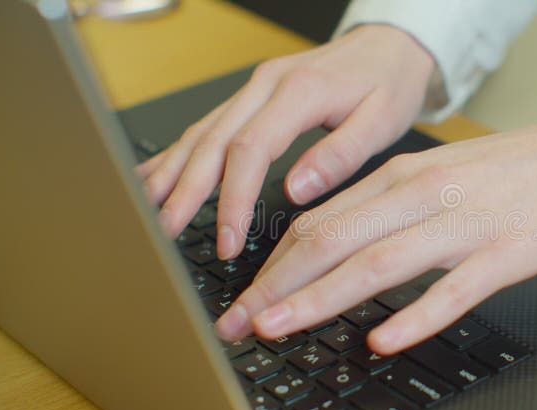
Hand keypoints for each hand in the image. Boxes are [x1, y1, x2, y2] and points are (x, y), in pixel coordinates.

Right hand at [135, 25, 434, 259]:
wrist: (388, 45)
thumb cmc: (389, 82)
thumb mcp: (383, 120)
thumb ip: (340, 155)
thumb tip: (296, 189)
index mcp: (299, 92)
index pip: (250, 150)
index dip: (232, 199)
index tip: (227, 239)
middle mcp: (266, 85)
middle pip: (212, 141)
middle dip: (185, 191)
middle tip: (164, 231)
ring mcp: (255, 87)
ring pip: (202, 131)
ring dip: (172, 172)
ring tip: (147, 209)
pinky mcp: (253, 95)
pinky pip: (208, 124)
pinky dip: (180, 151)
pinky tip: (157, 173)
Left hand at [215, 117, 536, 353]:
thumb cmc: (507, 173)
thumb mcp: (434, 176)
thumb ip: (383, 208)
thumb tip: (329, 246)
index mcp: (400, 177)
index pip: (317, 221)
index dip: (271, 264)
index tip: (244, 297)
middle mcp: (421, 197)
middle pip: (331, 242)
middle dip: (276, 286)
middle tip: (240, 322)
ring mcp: (462, 226)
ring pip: (375, 265)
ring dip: (319, 300)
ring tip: (280, 327)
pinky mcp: (503, 255)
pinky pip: (450, 291)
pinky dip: (411, 316)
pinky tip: (381, 340)